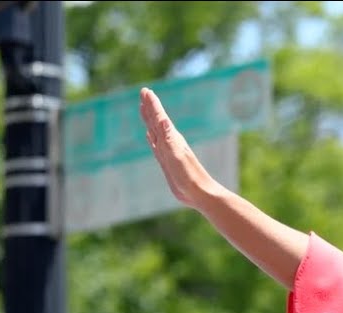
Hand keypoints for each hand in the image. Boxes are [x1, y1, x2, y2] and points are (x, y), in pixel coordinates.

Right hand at [138, 87, 223, 210]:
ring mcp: (167, 151)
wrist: (198, 192)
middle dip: (150, 107)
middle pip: (156, 120)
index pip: (159, 117)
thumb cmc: (189, 175)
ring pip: (155, 130)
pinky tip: (148, 136)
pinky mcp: (166, 161)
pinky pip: (155, 145)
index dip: (152, 104)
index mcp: (171, 138)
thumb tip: (163, 120)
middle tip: (144, 93)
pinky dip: (151, 138)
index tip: (146, 91)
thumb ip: (169, 137)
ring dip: (149, 119)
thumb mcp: (177, 155)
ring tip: (144, 108)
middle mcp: (169, 142)